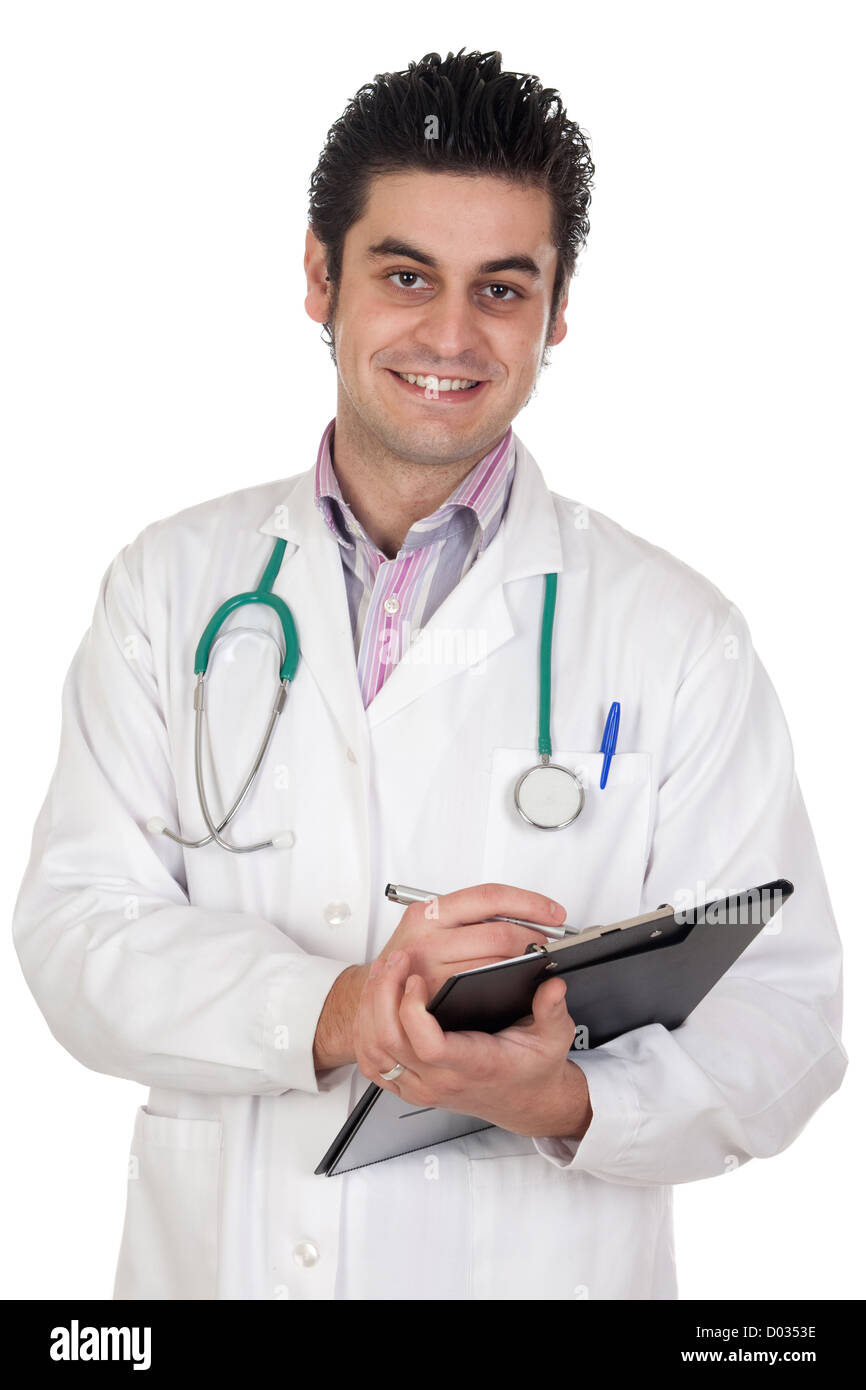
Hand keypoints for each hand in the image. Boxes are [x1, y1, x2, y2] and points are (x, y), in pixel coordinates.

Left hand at [317, 883, 566, 1074]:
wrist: (527, 1102)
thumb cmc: (534, 1069)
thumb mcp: (554, 1037)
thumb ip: (553, 1010)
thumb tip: (553, 985)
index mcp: (475, 1066)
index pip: (430, 1047)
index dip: (414, 1012)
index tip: (417, 980)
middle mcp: (441, 1080)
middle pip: (390, 1043)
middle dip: (384, 995)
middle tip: (396, 962)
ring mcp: (422, 1086)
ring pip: (375, 1051)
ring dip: (371, 1007)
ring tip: (384, 972)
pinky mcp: (410, 1086)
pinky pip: (373, 1061)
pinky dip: (367, 1027)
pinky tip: (375, 999)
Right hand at [375, 882, 566, 997]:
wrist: (376, 993)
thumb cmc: (411, 957)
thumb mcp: (432, 923)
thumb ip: (473, 915)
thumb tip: (530, 915)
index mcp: (429, 912)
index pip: (490, 897)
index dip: (529, 903)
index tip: (554, 913)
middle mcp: (426, 939)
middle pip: (499, 934)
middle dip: (531, 940)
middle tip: (544, 945)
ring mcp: (428, 973)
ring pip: (495, 965)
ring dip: (522, 965)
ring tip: (531, 963)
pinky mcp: (431, 1002)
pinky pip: (480, 993)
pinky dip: (503, 987)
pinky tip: (511, 986)